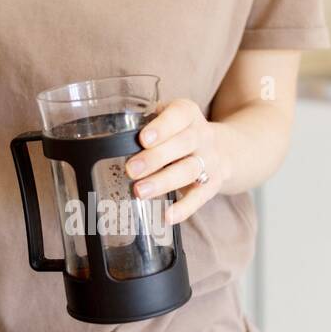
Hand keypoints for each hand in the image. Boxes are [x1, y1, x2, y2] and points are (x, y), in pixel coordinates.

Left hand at [124, 98, 229, 224]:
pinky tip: (166, 217)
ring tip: (140, 192)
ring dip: (163, 182)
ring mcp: (210, 161)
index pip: (179, 115)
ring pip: (189, 170)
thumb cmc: (181, 133)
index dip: (163, 127)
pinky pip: (199, 198)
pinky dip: (183, 209)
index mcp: (188, 114)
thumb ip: (145, 124)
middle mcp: (202, 136)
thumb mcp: (169, 119)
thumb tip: (105, 138)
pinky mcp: (212, 185)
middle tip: (131, 170)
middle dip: (155, 158)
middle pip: (183, 144)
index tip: (143, 139)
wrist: (225, 150)